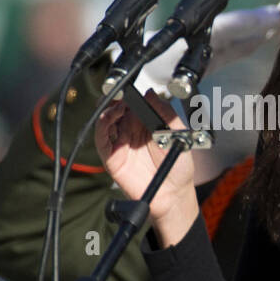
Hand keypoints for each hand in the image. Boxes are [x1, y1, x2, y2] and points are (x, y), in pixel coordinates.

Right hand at [95, 87, 197, 235]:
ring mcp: (120, 142)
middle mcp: (131, 130)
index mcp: (146, 122)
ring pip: (105, 120)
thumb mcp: (178, 133)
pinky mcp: (112, 156)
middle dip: (114, 98)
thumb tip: (152, 94)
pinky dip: (101, 126)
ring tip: (116, 106)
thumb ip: (166, 113)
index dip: (127, 93)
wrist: (173, 193)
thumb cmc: (177, 166)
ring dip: (107, 110)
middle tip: (118, 93)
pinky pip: (102, 139)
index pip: (132, 102)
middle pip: (115, 108)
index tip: (128, 86)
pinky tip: (108, 118)